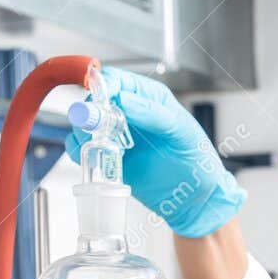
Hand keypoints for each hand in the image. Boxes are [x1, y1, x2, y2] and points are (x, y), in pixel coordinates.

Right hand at [67, 67, 245, 237]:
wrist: (195, 198)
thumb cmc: (196, 161)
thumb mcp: (181, 131)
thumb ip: (153, 113)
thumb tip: (123, 99)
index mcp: (148, 97)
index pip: (115, 80)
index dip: (103, 87)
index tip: (100, 103)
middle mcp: (128, 113)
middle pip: (93, 101)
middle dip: (91, 114)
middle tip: (100, 131)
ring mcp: (116, 136)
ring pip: (84, 125)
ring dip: (85, 134)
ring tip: (105, 147)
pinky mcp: (108, 158)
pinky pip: (81, 149)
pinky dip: (81, 153)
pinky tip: (100, 160)